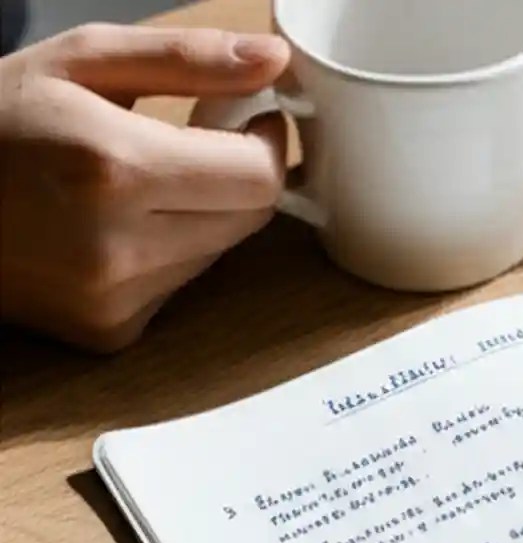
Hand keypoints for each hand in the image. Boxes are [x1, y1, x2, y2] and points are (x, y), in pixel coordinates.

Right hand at [0, 23, 289, 352]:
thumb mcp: (79, 62)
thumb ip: (187, 59)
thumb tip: (274, 60)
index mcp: (114, 169)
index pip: (258, 177)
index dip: (268, 142)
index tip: (253, 116)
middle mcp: (117, 247)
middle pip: (249, 218)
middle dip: (238, 174)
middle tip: (197, 140)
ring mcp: (111, 300)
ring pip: (218, 252)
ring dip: (203, 213)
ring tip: (139, 180)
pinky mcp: (107, 333)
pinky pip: (179, 285)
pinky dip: (167, 252)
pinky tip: (114, 226)